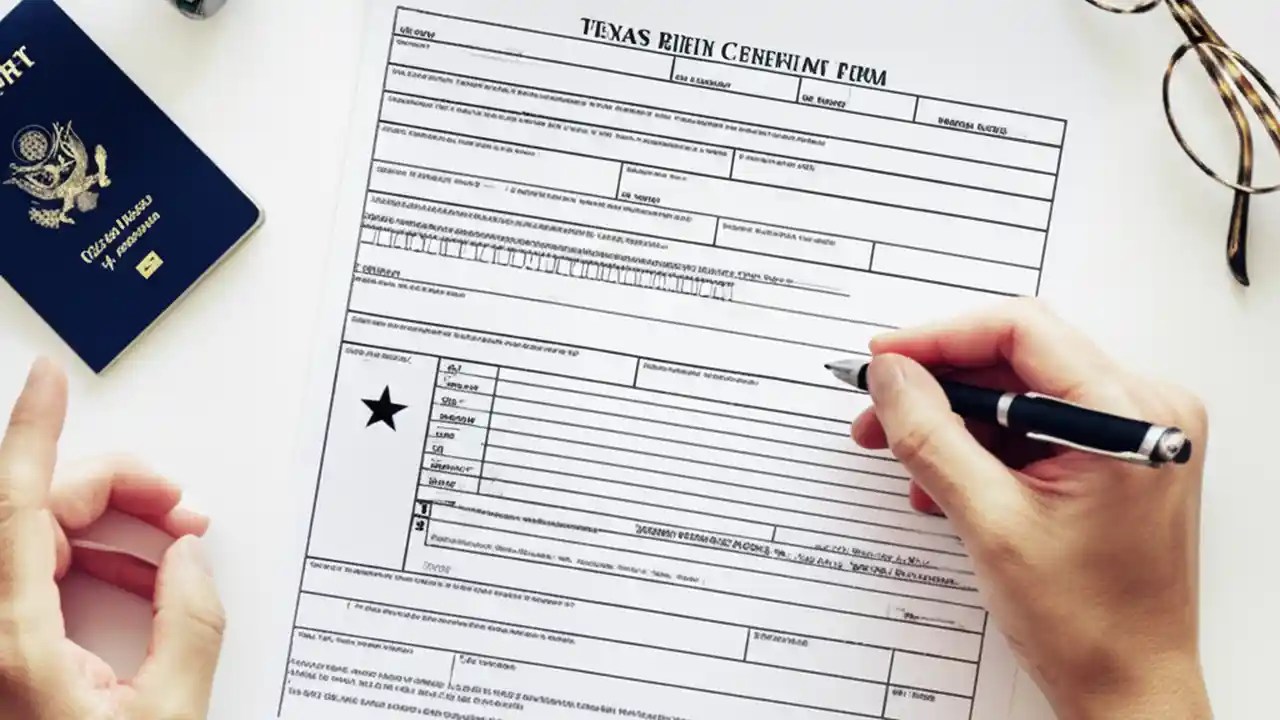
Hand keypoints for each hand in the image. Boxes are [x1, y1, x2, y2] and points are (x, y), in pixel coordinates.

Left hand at [0, 359, 225, 719]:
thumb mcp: (170, 718)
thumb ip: (190, 625)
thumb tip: (186, 558)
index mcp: (15, 642)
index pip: (16, 506)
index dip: (31, 433)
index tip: (46, 381)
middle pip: (37, 512)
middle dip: (114, 488)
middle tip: (178, 501)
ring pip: (40, 537)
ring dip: (110, 527)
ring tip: (173, 544)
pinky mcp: (8, 648)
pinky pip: (43, 571)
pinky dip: (97, 563)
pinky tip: (143, 579)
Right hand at [851, 300, 1210, 719]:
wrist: (1128, 689)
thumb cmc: (1090, 623)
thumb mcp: (990, 521)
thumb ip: (932, 436)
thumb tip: (891, 375)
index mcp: (1129, 412)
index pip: (1021, 331)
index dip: (939, 339)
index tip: (884, 359)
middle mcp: (1141, 409)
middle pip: (1016, 360)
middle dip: (938, 387)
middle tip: (877, 412)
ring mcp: (1129, 433)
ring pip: (1017, 396)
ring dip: (953, 424)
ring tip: (905, 460)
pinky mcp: (1111, 458)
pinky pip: (1032, 429)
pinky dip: (981, 449)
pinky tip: (943, 481)